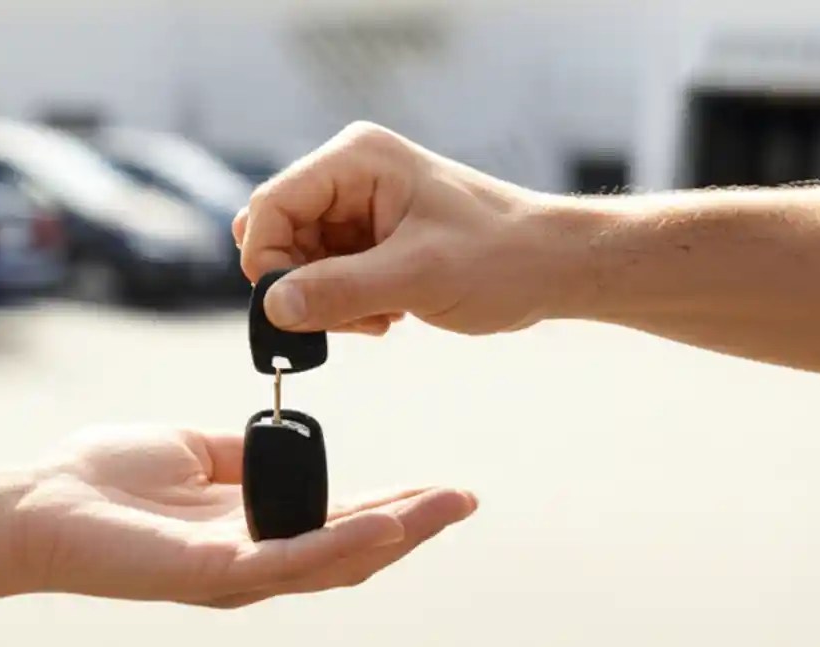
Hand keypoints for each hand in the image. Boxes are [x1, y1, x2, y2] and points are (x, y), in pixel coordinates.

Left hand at [10, 425, 476, 607]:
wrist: (38, 504)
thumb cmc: (103, 479)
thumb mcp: (191, 449)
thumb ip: (242, 453)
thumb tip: (278, 437)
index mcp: (251, 526)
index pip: (337, 519)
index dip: (393, 504)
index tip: (441, 486)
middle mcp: (253, 558)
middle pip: (351, 549)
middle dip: (413, 526)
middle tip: (464, 501)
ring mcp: (235, 572)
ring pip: (333, 561)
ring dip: (395, 535)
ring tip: (444, 509)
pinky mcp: (211, 574)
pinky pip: (289, 561)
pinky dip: (341, 543)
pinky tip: (384, 521)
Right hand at [235, 122, 594, 335]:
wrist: (552, 267)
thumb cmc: (501, 255)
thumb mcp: (417, 276)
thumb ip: (339, 290)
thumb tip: (273, 308)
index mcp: (356, 159)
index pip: (271, 204)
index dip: (268, 259)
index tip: (292, 308)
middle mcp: (348, 175)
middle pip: (278, 234)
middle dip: (301, 284)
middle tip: (348, 314)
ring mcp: (357, 206)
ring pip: (298, 261)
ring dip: (326, 300)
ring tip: (378, 314)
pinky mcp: (367, 238)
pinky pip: (324, 275)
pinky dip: (344, 304)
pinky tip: (387, 312)